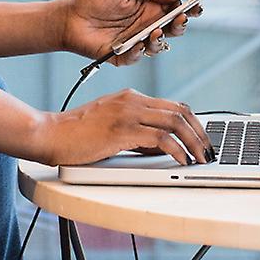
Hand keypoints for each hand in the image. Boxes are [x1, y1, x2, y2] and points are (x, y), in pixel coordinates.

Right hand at [38, 89, 211, 166]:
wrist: (50, 134)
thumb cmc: (77, 135)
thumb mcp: (112, 127)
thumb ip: (137, 132)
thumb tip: (162, 148)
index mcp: (132, 97)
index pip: (173, 105)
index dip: (193, 122)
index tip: (202, 139)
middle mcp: (133, 100)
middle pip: (180, 111)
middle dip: (200, 132)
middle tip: (209, 150)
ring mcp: (128, 113)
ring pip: (175, 122)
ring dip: (193, 142)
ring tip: (201, 158)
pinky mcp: (122, 130)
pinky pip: (160, 138)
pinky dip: (176, 150)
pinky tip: (181, 161)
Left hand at [57, 0, 202, 65]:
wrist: (68, 16)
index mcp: (149, 8)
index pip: (175, 11)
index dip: (189, 10)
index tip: (197, 7)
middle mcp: (146, 26)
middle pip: (172, 30)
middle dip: (180, 26)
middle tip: (180, 20)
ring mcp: (135, 42)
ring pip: (158, 46)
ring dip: (160, 40)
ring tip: (156, 32)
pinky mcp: (121, 56)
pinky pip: (135, 58)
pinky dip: (139, 52)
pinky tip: (138, 44)